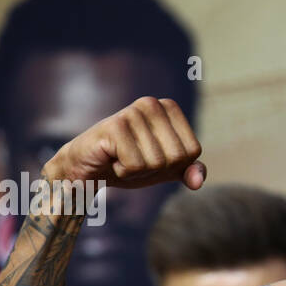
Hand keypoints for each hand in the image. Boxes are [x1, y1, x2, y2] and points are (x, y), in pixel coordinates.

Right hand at [43, 96, 204, 189]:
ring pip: (157, 163)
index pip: (193, 152)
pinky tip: (111, 159)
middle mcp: (152, 103)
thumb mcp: (166, 170)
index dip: (173, 165)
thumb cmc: (128, 164)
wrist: (87, 169)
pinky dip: (124, 172)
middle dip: (156, 169)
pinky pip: (136, 165)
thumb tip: (198, 181)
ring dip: (137, 171)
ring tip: (120, 158)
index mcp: (169, 108)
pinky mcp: (114, 126)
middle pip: (177, 157)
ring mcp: (132, 112)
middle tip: (133, 159)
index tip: (151, 157)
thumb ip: (189, 171)